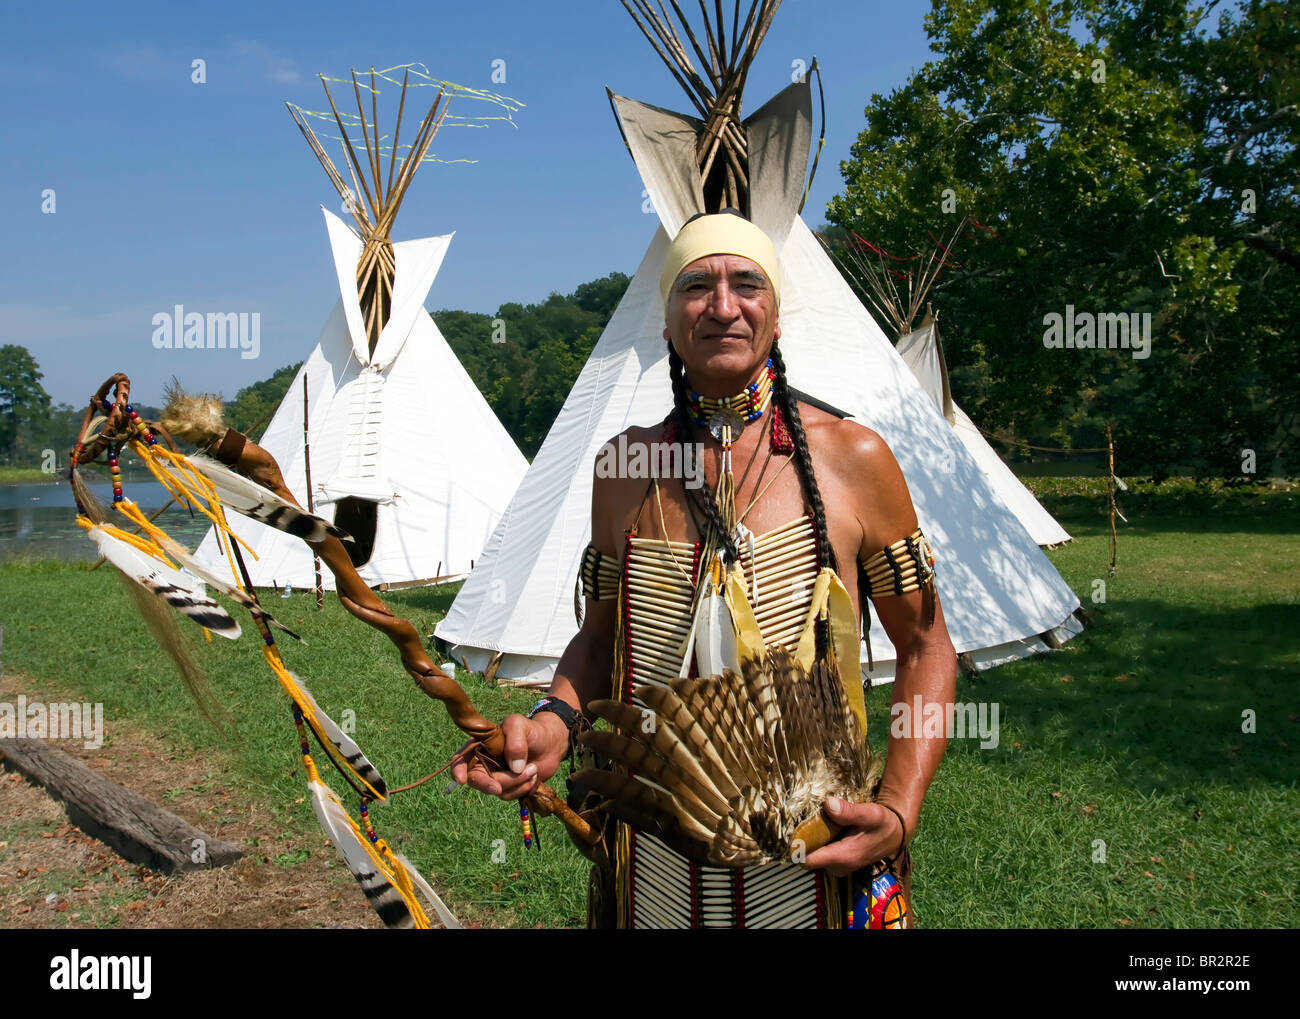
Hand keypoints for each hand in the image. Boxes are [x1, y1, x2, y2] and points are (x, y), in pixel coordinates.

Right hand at [448, 712, 568, 801]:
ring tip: (533, 768)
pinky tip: (533, 775)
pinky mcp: (509, 787)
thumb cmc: (532, 730)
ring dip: (515, 783)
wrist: (551, 743)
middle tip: (497, 788)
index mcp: (480, 746)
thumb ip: (515, 741)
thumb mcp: (520, 724)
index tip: (461, 779)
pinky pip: (509, 795)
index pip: (461, 759)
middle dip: (488, 785)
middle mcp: (484, 763)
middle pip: (476, 780)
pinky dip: (522, 788)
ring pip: (496, 789)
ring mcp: (496, 776)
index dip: (458, 770)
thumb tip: (514, 768)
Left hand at [802, 797, 905, 876]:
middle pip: (806, 857)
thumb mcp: (869, 814)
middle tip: (802, 818)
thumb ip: (849, 811)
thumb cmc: (882, 823)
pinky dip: (818, 842)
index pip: (806, 860)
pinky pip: (820, 854)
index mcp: (843, 857)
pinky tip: (823, 827)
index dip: (795, 846)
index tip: (790, 829)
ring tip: (813, 820)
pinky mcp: (838, 863)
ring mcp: (837, 866)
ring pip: (813, 856)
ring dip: (810, 840)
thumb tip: (828, 804)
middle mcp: (838, 866)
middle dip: (802, 840)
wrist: (894, 834)